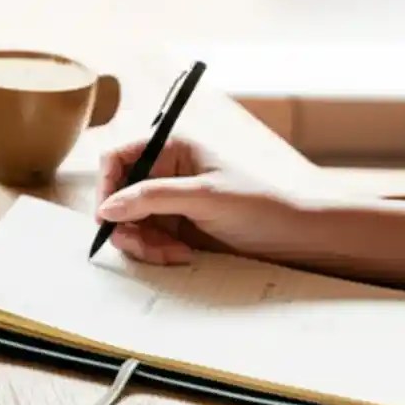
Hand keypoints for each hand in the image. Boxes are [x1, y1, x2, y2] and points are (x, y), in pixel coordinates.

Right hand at [95, 136, 307, 265]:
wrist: (298, 237)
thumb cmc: (261, 204)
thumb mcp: (204, 196)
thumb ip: (152, 198)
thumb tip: (106, 208)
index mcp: (172, 149)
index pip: (117, 159)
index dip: (106, 186)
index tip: (108, 217)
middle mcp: (165, 172)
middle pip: (118, 197)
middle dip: (127, 224)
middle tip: (145, 246)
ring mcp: (169, 202)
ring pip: (128, 223)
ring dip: (142, 243)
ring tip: (171, 254)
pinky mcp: (175, 228)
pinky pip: (145, 240)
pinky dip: (155, 251)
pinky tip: (180, 255)